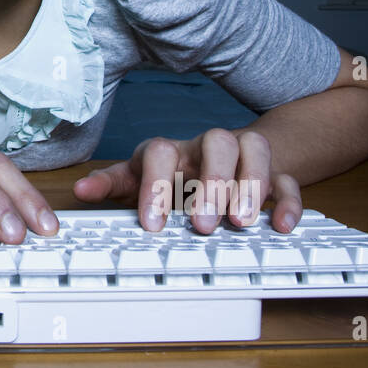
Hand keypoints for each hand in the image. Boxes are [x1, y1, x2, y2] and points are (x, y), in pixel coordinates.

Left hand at [71, 128, 301, 233]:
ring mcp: (242, 156)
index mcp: (171, 150)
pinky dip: (288, 200)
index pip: (160, 152)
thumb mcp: (140, 178)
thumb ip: (113, 185)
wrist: (222, 159)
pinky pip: (287, 177)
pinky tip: (283, 225)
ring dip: (250, 183)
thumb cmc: (174, 174)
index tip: (152, 224)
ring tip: (242, 222)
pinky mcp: (273, 173)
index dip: (155, 185)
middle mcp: (206, 148)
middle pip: (215, 142)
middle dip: (210, 182)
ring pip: (253, 149)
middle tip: (203, 224)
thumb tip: (79, 190)